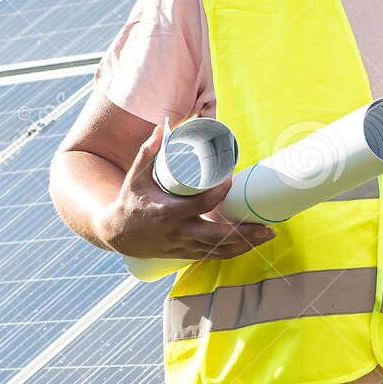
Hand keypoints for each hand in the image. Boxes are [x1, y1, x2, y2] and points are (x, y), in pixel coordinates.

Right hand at [97, 120, 272, 260]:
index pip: (199, 205)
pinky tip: (248, 246)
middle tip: (266, 226)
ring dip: (244, 245)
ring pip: (218, 250)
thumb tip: (163, 127)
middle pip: (217, 236)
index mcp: (167, 212)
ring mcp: (182, 246)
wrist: (116, 234)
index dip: (218, 194)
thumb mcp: (135, 177)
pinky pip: (212, 256)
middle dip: (244, 233)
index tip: (231, 180)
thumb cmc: (129, 201)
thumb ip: (148, 152)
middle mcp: (178, 232)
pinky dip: (231, 253)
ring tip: (266, 235)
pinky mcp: (184, 253)